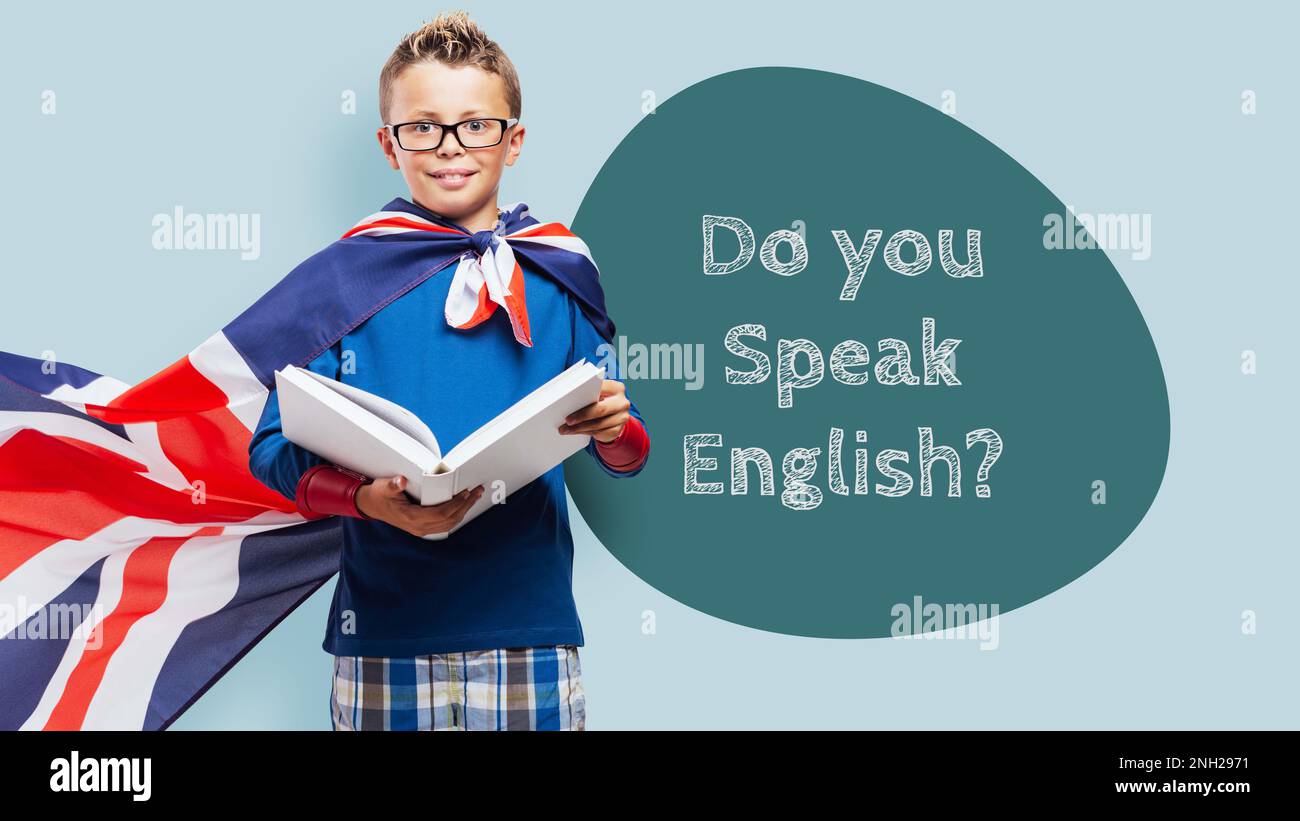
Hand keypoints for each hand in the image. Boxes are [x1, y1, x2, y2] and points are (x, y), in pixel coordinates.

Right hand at [355, 475, 484, 537]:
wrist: (371, 506)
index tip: (466, 493)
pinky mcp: (423, 527)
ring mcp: (421, 529)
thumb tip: (401, 481)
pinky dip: (456, 515)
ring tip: (475, 497)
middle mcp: (418, 527)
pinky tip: (463, 505)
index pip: (440, 514)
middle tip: (477, 491)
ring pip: (449, 524)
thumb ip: (393, 485)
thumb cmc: (379, 495)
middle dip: (465, 506)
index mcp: (411, 518)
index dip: (455, 504)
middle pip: (449, 520)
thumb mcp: (384, 487)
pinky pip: (445, 525)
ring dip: (464, 511)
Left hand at [558, 379, 630, 442]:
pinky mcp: (618, 430)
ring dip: (579, 428)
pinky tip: (575, 431)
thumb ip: (588, 393)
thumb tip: (568, 400)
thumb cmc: (600, 401)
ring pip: (598, 424)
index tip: (569, 401)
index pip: (600, 389)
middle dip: (581, 416)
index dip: (584, 396)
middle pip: (600, 409)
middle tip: (568, 420)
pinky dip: (585, 432)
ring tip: (565, 429)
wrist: (613, 416)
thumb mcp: (596, 394)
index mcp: (616, 388)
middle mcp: (622, 402)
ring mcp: (622, 417)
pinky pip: (599, 433)